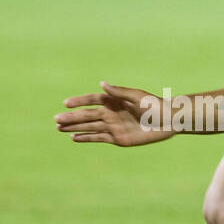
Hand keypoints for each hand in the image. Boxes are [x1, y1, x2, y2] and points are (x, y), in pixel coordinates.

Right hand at [55, 82, 173, 145]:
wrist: (168, 121)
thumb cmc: (155, 105)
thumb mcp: (137, 96)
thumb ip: (118, 92)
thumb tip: (101, 84)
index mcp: (114, 100)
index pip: (92, 100)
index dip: (79, 101)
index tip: (66, 103)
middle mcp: (111, 113)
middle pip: (87, 115)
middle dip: (71, 117)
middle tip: (56, 119)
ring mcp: (113, 126)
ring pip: (89, 127)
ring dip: (74, 128)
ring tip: (59, 128)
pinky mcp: (117, 139)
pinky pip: (98, 138)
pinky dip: (86, 138)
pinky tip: (74, 138)